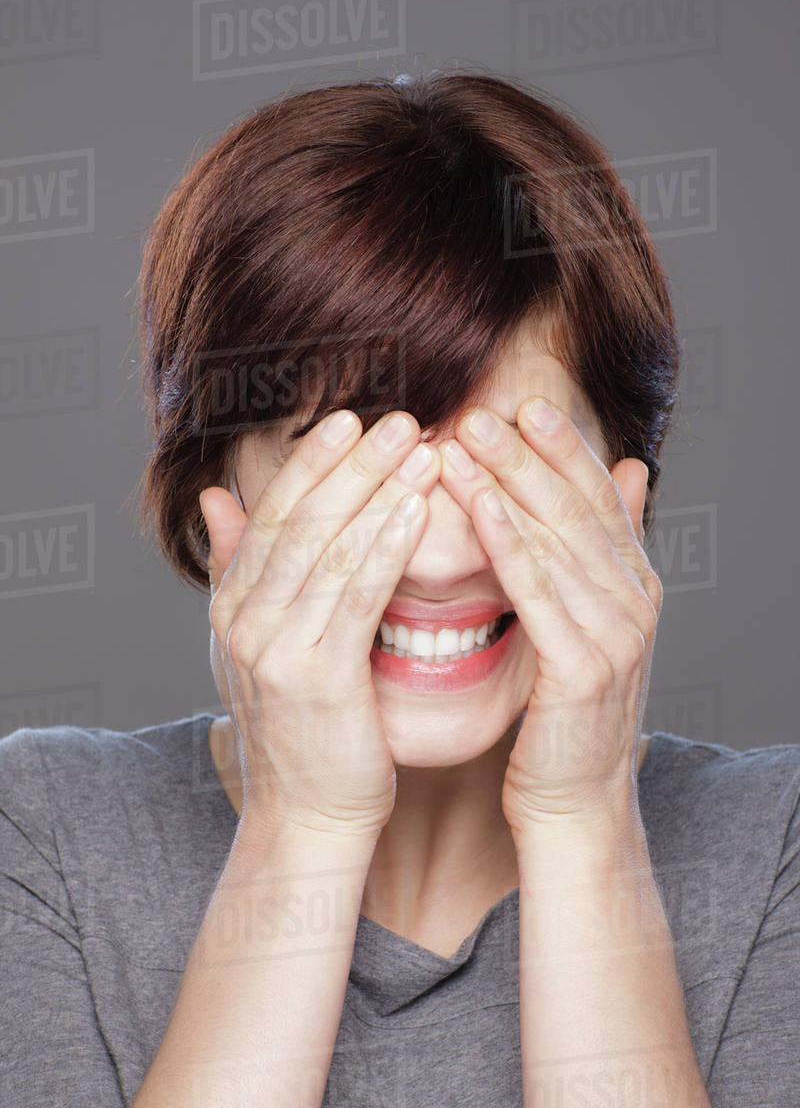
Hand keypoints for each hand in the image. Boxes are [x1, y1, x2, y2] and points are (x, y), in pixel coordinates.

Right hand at [199, 409, 440, 838]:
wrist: (308, 816)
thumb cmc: (303, 726)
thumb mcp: (259, 641)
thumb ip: (239, 566)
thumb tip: (216, 498)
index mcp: (233, 604)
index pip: (272, 515)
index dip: (312, 464)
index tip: (352, 421)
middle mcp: (243, 619)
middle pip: (301, 521)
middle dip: (352, 464)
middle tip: (401, 419)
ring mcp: (273, 648)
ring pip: (328, 549)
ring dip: (377, 492)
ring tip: (422, 450)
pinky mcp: (315, 678)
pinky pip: (355, 598)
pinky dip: (385, 548)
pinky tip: (416, 511)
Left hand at [438, 397, 662, 830]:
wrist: (574, 800)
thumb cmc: (563, 712)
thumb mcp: (585, 622)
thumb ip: (594, 552)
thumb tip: (625, 472)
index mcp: (634, 583)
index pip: (598, 497)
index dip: (563, 449)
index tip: (524, 405)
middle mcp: (635, 599)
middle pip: (576, 507)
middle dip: (526, 454)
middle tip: (480, 412)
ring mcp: (616, 632)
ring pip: (556, 538)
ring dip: (506, 483)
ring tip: (462, 440)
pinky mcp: (582, 666)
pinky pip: (537, 589)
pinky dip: (507, 540)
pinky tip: (477, 502)